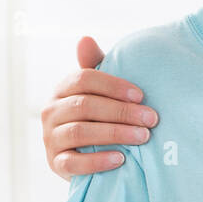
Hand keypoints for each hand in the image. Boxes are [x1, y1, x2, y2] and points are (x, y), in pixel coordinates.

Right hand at [42, 37, 157, 178]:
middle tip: (152, 119)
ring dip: (114, 133)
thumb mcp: (102, 91)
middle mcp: (51, 112)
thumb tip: (85, 38)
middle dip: (121, 111)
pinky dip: (97, 161)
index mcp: (63, 89)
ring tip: (143, 137)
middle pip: (84, 106)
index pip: (83, 79)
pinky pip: (72, 163)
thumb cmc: (101, 115)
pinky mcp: (55, 163)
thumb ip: (97, 66)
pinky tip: (120, 159)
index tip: (141, 95)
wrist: (90, 154)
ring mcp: (50, 138)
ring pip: (79, 132)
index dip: (113, 85)